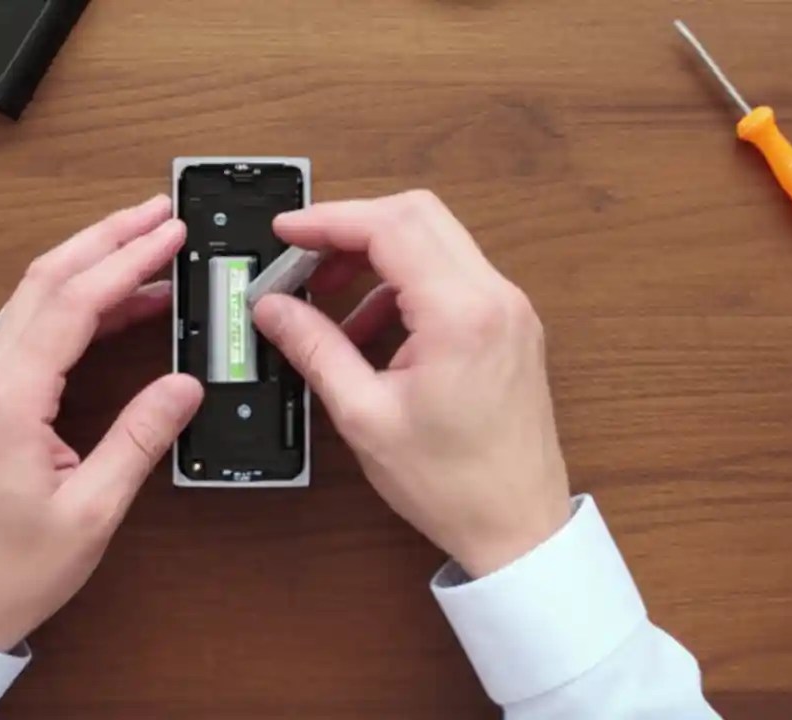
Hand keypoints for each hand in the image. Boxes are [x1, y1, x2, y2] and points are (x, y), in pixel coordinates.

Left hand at [0, 195, 202, 651]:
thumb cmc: (11, 567)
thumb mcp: (92, 509)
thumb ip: (140, 438)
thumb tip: (184, 385)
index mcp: (7, 398)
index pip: (74, 303)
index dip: (127, 261)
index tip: (169, 234)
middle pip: (48, 279)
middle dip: (106, 237)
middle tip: (160, 213)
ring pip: (36, 296)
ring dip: (90, 262)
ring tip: (147, 246)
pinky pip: (33, 327)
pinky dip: (77, 302)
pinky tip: (117, 305)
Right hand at [253, 191, 570, 577]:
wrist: (518, 527)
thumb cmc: (453, 484)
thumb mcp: (364, 415)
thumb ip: (315, 348)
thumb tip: (274, 308)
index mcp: (461, 314)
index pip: (390, 227)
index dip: (329, 220)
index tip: (287, 231)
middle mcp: (495, 297)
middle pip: (417, 215)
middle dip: (352, 228)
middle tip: (304, 260)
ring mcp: (509, 309)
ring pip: (435, 241)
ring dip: (377, 258)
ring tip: (328, 303)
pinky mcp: (510, 325)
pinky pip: (452, 276)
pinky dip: (405, 285)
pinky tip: (371, 330)